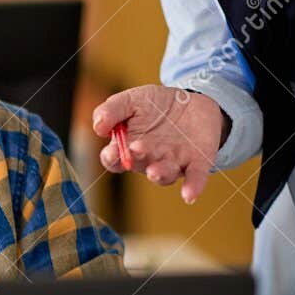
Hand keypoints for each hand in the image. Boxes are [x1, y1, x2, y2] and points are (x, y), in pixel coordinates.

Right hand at [92, 85, 226, 204]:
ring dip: (159, 174)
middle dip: (136, 160)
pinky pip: (194, 177)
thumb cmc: (156, 105)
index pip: (114, 159)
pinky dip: (192, 186)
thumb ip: (112, 110)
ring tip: (155, 171)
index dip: (112, 158)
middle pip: (139, 166)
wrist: (192, 101)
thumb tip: (98, 126)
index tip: (112, 152)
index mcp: (128, 146)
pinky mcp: (197, 162)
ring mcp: (172, 162)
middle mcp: (149, 159)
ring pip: (164, 174)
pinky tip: (189, 195)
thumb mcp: (132, 100)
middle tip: (135, 150)